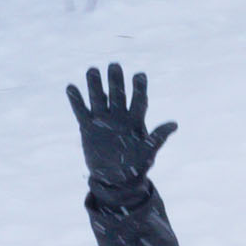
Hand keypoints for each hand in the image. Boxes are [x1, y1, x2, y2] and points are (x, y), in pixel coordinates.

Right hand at [67, 61, 175, 193]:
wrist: (115, 179)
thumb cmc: (135, 166)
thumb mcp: (148, 152)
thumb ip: (158, 137)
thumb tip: (175, 124)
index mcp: (135, 120)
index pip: (138, 100)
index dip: (139, 88)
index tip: (139, 75)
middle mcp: (119, 116)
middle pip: (118, 94)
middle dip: (116, 80)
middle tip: (114, 65)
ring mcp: (102, 119)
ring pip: (99, 98)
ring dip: (95, 85)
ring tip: (92, 70)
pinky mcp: (87, 126)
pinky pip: (81, 111)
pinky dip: (76, 100)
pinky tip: (71, 88)